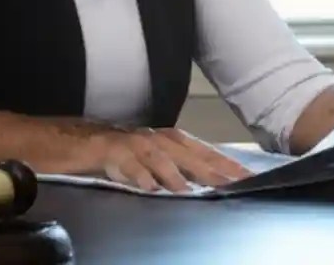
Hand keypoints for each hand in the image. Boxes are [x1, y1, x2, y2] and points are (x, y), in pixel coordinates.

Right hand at [88, 127, 252, 192]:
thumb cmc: (127, 152)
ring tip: (191, 193)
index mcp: (172, 140)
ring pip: (160, 160)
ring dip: (176, 176)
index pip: (206, 152)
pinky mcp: (114, 153)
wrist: (86, 141)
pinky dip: (139, 177)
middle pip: (190, 156)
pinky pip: (129, 167)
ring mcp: (137, 145)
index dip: (227, 164)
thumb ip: (181, 167)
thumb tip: (211, 182)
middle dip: (212, 171)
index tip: (247, 177)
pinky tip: (149, 189)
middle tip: (231, 185)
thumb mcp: (158, 157)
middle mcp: (158, 140)